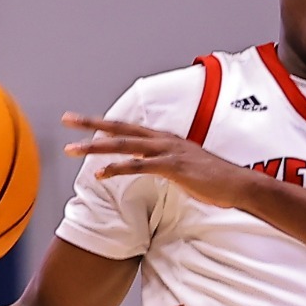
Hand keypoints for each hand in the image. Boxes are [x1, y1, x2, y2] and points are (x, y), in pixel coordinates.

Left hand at [63, 115, 258, 208]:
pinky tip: (101, 173)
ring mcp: (168, 151)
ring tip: (72, 149)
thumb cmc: (214, 180)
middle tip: (66, 119)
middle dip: (90, 123)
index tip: (80, 121)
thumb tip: (151, 169)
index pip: (127, 127)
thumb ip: (165, 165)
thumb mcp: (184, 168)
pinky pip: (139, 165)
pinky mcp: (172, 166)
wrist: (239, 185)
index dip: (103, 123)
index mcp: (164, 138)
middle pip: (120, 127)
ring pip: (124, 144)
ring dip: (96, 146)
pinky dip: (118, 168)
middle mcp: (163, 139)